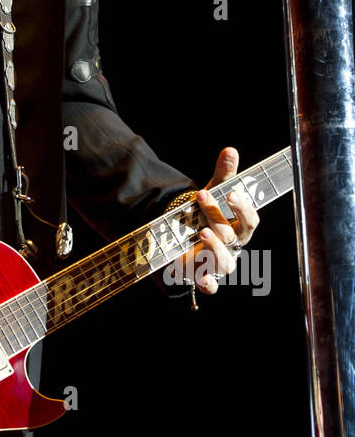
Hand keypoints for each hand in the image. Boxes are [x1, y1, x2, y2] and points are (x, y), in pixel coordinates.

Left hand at [179, 146, 259, 293]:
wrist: (187, 237)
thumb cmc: (208, 215)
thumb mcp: (214, 193)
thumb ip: (223, 175)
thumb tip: (230, 150)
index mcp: (240, 227)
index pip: (250, 220)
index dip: (242, 207)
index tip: (230, 192)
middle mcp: (233, 247)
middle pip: (231, 235)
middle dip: (218, 216)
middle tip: (202, 198)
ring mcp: (218, 263)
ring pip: (224, 262)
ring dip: (215, 247)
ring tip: (203, 232)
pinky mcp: (203, 275)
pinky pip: (210, 286)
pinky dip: (207, 284)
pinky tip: (201, 278)